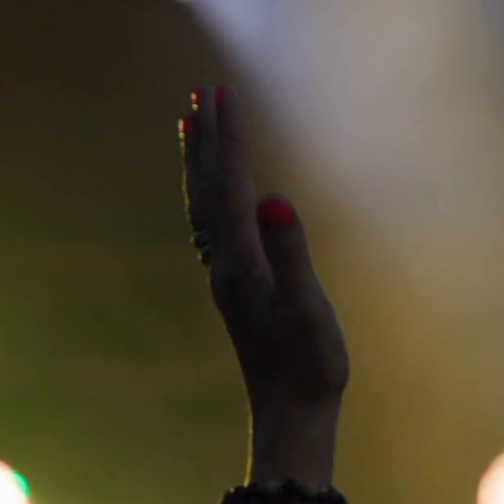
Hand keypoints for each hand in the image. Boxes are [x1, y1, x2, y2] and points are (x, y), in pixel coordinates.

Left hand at [181, 86, 348, 486]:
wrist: (290, 413)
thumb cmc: (309, 365)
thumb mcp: (309, 309)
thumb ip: (291, 253)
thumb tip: (272, 198)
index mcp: (241, 260)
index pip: (230, 185)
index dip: (228, 138)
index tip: (223, 93)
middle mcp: (224, 262)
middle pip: (206, 187)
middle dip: (206, 137)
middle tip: (204, 90)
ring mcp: (227, 274)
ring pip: (203, 204)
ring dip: (199, 161)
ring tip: (194, 122)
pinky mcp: (237, 285)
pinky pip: (213, 224)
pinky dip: (208, 192)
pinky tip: (218, 188)